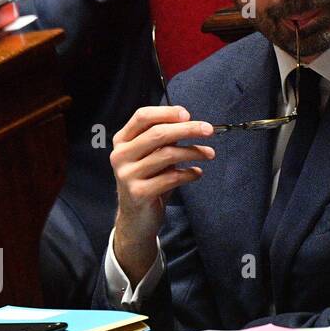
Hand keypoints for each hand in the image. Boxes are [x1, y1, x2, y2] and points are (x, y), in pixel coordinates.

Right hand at [111, 106, 215, 280]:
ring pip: (167, 154)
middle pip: (158, 133)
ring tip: (209, 154)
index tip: (188, 114)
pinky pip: (171, 177)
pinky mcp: (138, 193)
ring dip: (194, 152)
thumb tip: (191, 122)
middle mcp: (120, 155)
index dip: (167, 112)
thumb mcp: (152, 156)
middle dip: (188, 129)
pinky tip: (197, 173)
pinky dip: (189, 173)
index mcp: (122, 140)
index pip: (142, 116)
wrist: (136, 218)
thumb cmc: (149, 180)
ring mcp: (127, 175)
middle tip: (209, 130)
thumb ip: (165, 139)